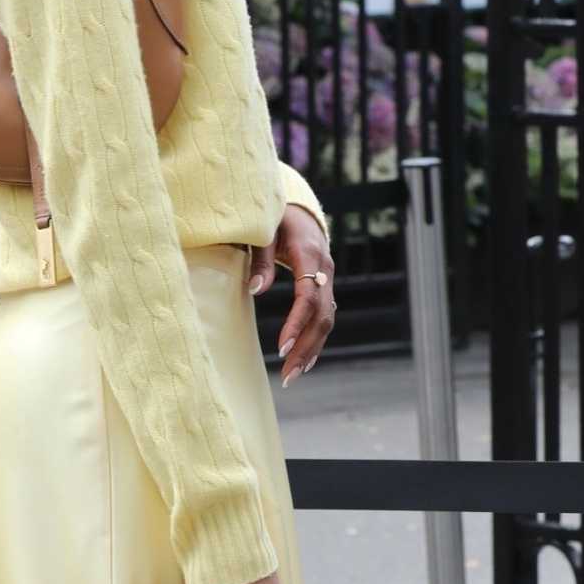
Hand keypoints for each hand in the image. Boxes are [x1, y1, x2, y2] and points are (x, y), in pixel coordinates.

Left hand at [249, 204, 336, 384]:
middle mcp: (324, 269)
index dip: (296, 323)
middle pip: (322, 315)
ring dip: (311, 349)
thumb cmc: (274, 217)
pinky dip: (316, 339)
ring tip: (293, 374)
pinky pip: (324, 316)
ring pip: (326, 319)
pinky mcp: (324, 286)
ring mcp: (327, 278)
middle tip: (287, 374)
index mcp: (309, 254)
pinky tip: (305, 360)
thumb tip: (255, 290)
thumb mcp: (263, 231)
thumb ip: (260, 260)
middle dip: (305, 346)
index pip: (307, 296)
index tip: (280, 348)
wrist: (298, 208)